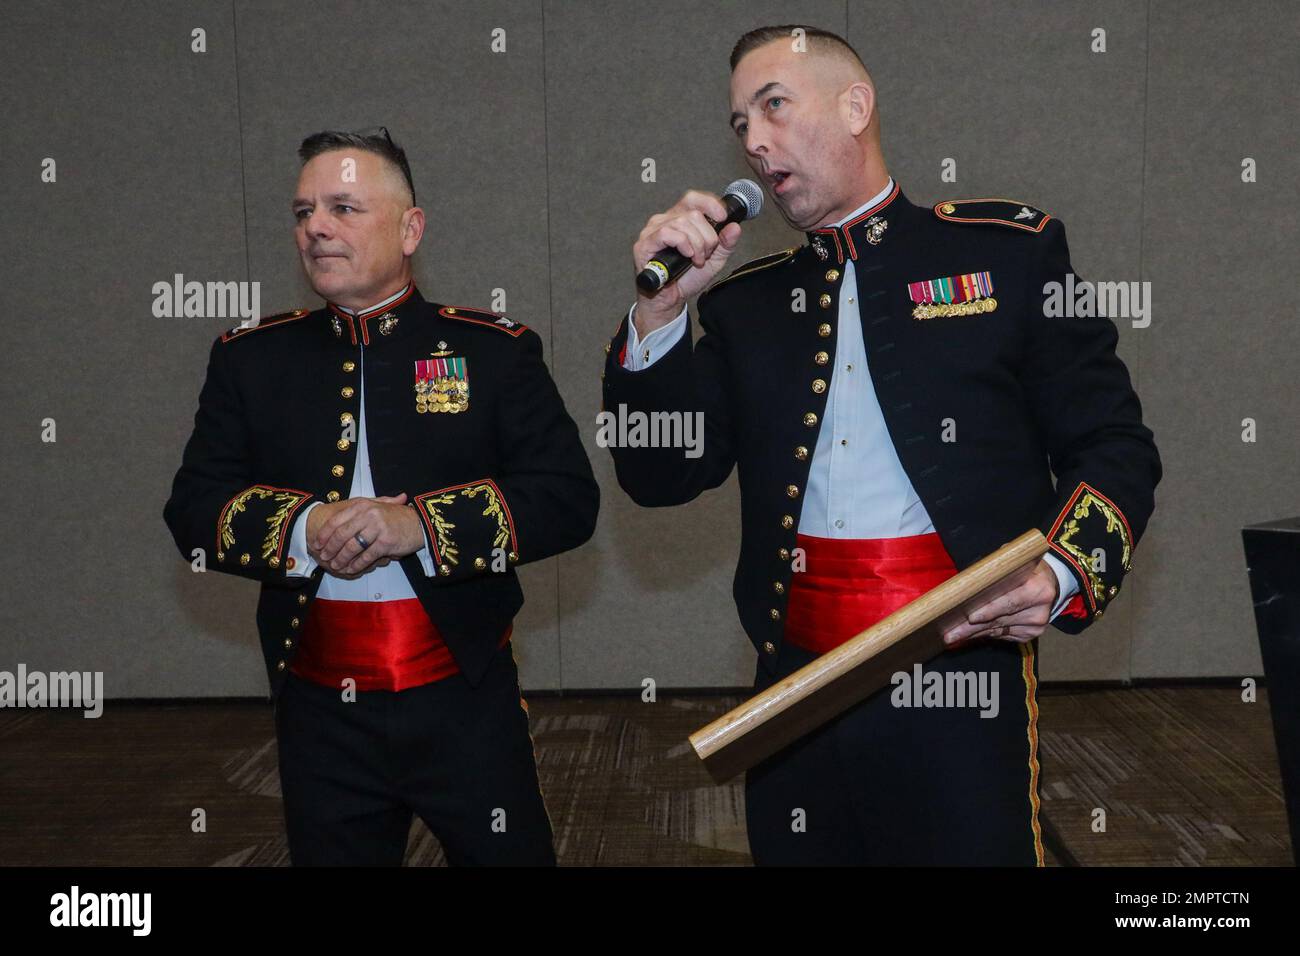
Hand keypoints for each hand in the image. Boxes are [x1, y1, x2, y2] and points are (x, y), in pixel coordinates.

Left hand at [306, 493, 425, 576]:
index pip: (336, 520)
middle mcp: (368, 514)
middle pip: (341, 534)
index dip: (324, 534)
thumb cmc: (397, 518)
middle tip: (324, 557)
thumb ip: (357, 513)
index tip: (317, 543)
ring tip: (336, 566)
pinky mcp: (386, 542)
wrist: (420, 524)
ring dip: (341, 559)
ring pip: (352, 547)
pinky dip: (356, 565)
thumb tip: (334, 522)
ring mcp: (377, 528)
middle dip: (330, 548)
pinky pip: (366, 556)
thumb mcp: (376, 508)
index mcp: (363, 505)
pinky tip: (351, 569)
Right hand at [633, 189, 742, 333]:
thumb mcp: (714, 261)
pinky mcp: (644, 244)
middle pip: (693, 214)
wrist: (670, 300)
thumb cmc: (686, 278)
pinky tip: (687, 256)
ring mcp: (652, 231)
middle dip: (707, 237)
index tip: (722, 217)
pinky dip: (682, 244)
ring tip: (696, 260)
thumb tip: (735, 227)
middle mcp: (665, 221)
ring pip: (682, 223)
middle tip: (706, 255)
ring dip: (696, 245)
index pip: (694, 199)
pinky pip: (666, 233)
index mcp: (680, 220)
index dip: (710, 204)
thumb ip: (725, 244)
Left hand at [941, 559, 1059, 646]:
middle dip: (971, 627)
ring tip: (952, 636)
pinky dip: (984, 634)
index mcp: (1038, 589)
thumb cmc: (1025, 568)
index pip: (1009, 602)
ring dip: (973, 634)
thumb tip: (966, 583)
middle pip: (999, 620)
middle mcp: (1039, 610)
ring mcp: (1036, 625)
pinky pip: (1001, 636)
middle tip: (949, 634)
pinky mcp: (1030, 634)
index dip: (989, 610)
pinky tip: (968, 635)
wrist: (1050, 582)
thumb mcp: (1013, 562)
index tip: (970, 617)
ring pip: (997, 630)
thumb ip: (995, 571)